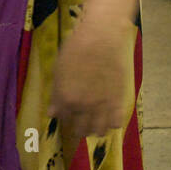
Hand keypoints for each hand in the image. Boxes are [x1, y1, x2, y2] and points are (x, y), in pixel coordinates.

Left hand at [49, 15, 135, 142]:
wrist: (102, 38)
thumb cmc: (76, 49)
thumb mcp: (59, 70)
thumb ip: (56, 95)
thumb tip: (52, 114)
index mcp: (66, 99)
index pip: (64, 120)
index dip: (66, 116)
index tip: (69, 112)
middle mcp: (83, 107)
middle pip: (81, 130)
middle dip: (79, 128)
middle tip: (81, 120)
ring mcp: (102, 105)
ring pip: (99, 131)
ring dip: (96, 129)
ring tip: (96, 121)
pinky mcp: (118, 100)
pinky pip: (116, 122)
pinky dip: (112, 123)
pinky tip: (109, 115)